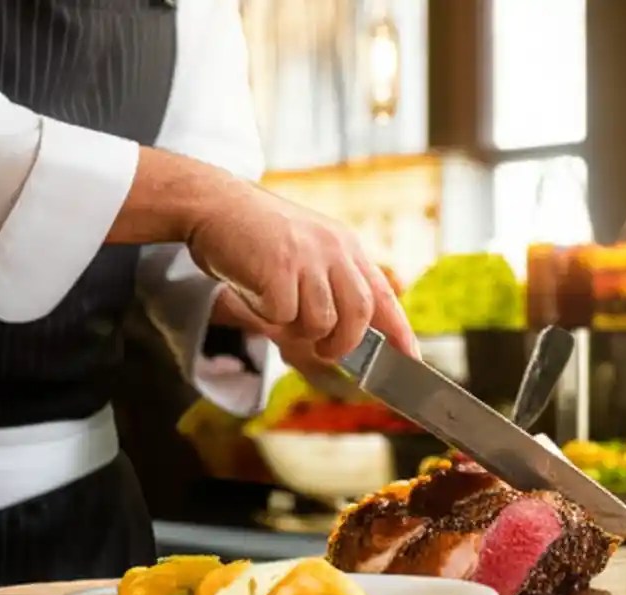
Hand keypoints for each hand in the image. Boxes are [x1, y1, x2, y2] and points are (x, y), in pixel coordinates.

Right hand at [188, 181, 416, 360]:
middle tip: (325, 351)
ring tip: (276, 310)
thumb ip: (330, 285)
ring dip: (298, 330)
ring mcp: (307, 257)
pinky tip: (255, 292)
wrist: (214, 204)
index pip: (382, 295)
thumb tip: (347, 338)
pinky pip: (283, 315)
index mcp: (345, 246)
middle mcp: (333, 249)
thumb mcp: (307, 251)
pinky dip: (267, 316)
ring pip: (321, 321)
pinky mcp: (278, 267)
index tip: (411, 359)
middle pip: (358, 315)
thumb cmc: (256, 236)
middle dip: (343, 344)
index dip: (399, 330)